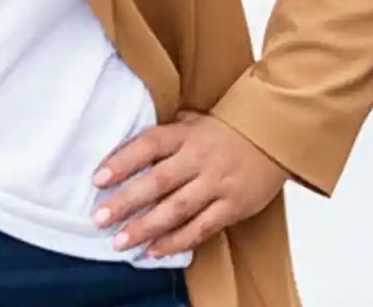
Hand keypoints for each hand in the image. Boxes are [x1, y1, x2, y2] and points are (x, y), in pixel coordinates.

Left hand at [91, 111, 287, 257]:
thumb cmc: (224, 131)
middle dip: (127, 202)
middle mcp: (200, 159)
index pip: (148, 146)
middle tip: (100, 217)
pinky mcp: (234, 206)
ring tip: (121, 241)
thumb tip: (123, 151)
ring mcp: (218, 184)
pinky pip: (202, 228)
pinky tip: (154, 249)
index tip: (97, 179)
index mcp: (186, 135)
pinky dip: (177, 241)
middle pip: (158, 182)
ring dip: (147, 227)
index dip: (122, 161)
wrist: (274, 136)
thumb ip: (164, 136)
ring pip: (178, 209)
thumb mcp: (192, 122)